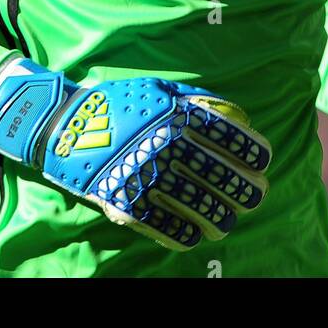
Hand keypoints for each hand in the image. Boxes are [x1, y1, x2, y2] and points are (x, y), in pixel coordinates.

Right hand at [0, 58, 271, 249]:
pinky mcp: (125, 203)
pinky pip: (165, 226)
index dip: (251, 153)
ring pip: (197, 206)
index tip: (263, 164)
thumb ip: (199, 103)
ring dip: (220, 217)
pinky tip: (197, 235)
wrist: (64, 126)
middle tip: (257, 195)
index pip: (227, 138)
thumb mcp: (159, 91)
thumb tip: (239, 117)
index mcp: (174, 117)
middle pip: (218, 176)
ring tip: (229, 220)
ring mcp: (146, 178)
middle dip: (244, 189)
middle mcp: (164, 148)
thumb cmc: (117, 103)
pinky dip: (185, 233)